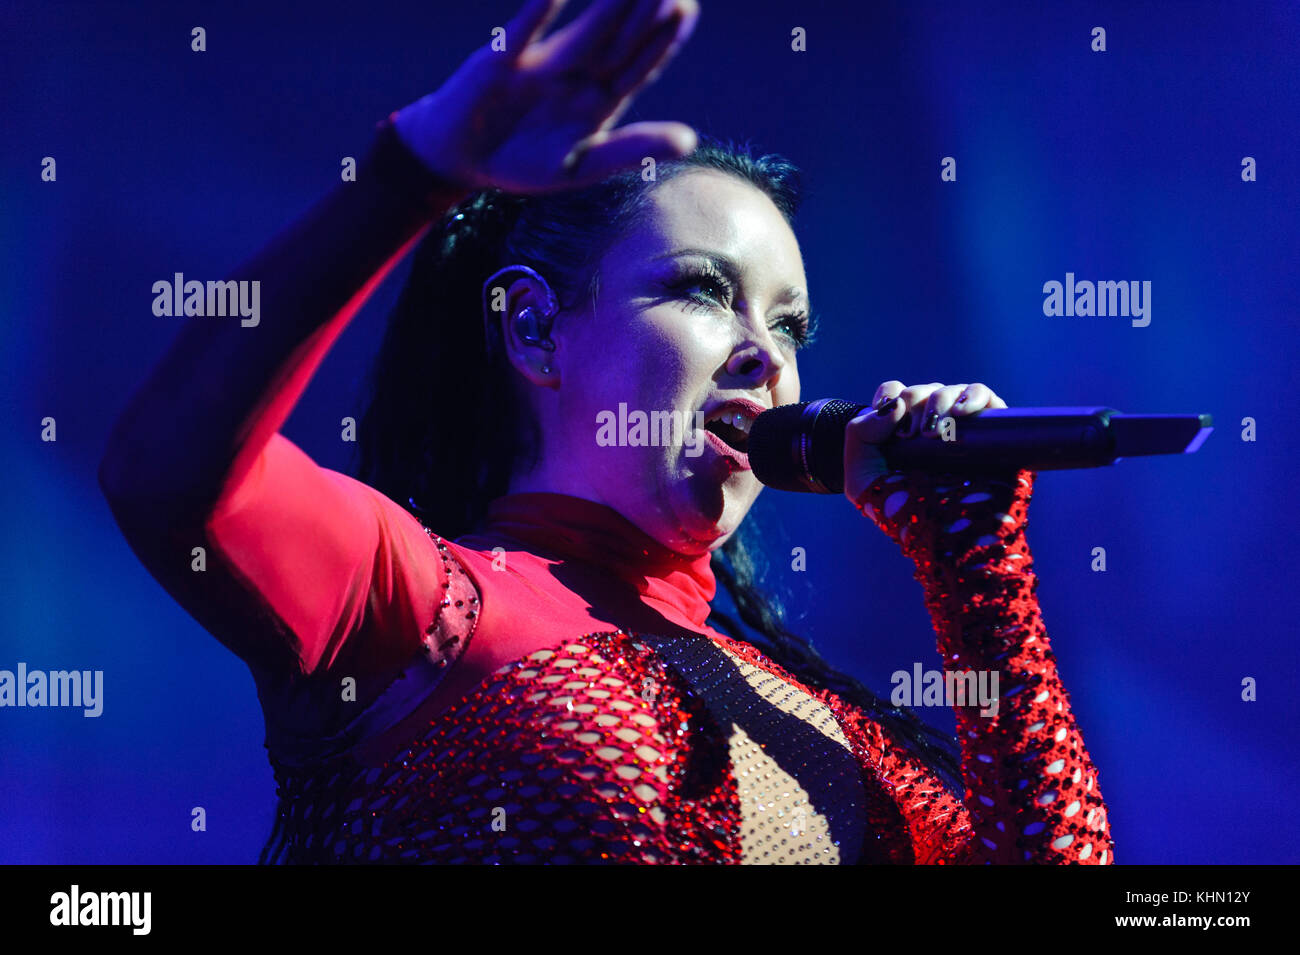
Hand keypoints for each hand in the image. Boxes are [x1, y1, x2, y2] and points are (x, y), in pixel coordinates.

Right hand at [393, 0, 700, 192]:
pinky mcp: (503, 60)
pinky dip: (541, 10)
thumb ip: (633, 150)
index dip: (662, 39)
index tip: (686, 9)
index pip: (638, 64)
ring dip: (609, 3)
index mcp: (599, 100)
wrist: (459, 160)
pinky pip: (525, 30)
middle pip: (619, 38)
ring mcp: (542, 62)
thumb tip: (689, 141)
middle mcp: (577, 73)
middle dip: (644, 10)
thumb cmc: (522, 163)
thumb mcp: (581, 165)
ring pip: (584, 28)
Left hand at [842, 380, 1007, 506]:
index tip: (891, 424)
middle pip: (923, 391)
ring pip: (953, 391)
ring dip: (940, 402)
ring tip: (935, 432)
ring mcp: (962, 428)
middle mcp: (932, 426)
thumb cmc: (900, 512)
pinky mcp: (992, 434)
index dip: (891, 395)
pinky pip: (987, 398)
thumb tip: (894, 405)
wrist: (944, 538)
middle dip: (915, 405)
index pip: (895, 393)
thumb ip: (860, 434)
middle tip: (913, 436)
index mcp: (901, 432)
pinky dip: (974, 397)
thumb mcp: (860, 477)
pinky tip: (961, 414)